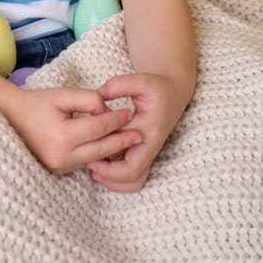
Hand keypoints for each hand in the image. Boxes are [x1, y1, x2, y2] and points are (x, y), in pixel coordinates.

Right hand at [6, 86, 141, 175]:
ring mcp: (60, 167)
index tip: (129, 112)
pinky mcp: (59, 171)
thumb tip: (106, 109)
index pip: (98, 128)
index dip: (116, 119)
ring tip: (129, 139)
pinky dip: (97, 154)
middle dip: (121, 140)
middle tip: (140, 134)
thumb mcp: (62, 94)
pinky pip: (84, 161)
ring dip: (111, 148)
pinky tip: (109, 145)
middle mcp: (62, 156)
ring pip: (95, 158)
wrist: (13, 117)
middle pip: (101, 149)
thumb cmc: (38, 102)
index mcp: (62, 136)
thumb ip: (87, 99)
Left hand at [86, 73, 190, 191]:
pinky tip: (101, 164)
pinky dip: (118, 179)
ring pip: (135, 182)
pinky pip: (134, 177)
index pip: (129, 156)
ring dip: (114, 181)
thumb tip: (98, 95)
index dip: (108, 160)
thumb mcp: (141, 80)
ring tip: (94, 168)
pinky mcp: (143, 154)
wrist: (173, 93)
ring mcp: (148, 153)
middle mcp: (149, 146)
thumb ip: (119, 85)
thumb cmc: (156, 87)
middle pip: (133, 176)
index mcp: (149, 130)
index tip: (90, 151)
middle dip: (109, 175)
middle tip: (88, 163)